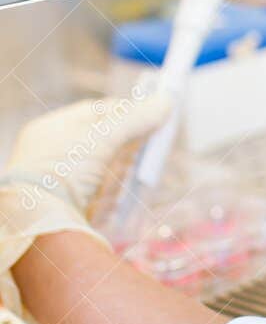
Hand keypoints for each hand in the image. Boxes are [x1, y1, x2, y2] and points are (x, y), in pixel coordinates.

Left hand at [0, 89, 172, 323]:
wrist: (42, 222)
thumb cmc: (63, 170)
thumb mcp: (101, 137)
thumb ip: (134, 119)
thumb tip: (166, 101)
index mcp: (52, 130)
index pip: (95, 112)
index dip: (125, 111)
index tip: (151, 113)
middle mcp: (56, 153)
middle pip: (104, 141)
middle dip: (129, 142)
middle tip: (155, 138)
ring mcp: (65, 182)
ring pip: (107, 168)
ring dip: (123, 168)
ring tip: (137, 168)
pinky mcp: (75, 207)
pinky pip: (103, 193)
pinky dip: (115, 192)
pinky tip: (120, 192)